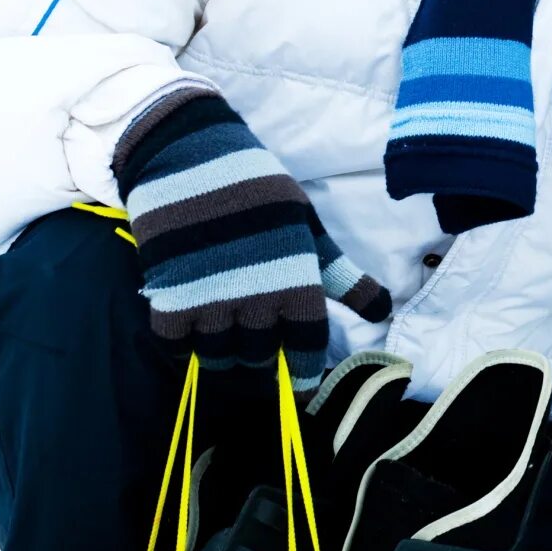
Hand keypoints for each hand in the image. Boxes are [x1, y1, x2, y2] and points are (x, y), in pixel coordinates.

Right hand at [115, 93, 390, 390]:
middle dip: (262, 362)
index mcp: (296, 275)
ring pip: (218, 356)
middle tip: (259, 356)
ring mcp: (209, 298)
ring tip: (227, 347)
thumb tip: (382, 309)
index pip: (308, 341)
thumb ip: (339, 274)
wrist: (189, 159)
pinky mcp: (169, 297)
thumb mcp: (308, 227)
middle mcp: (256, 294)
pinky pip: (176, 346)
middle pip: (260, 355)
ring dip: (224, 358)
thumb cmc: (258, 191)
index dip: (307, 371)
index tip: (304, 391)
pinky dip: (183, 349)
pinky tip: (191, 335)